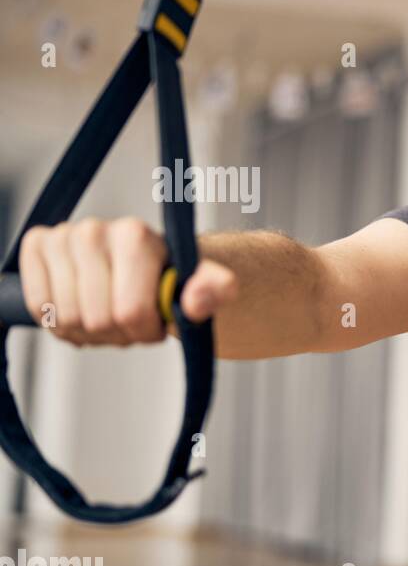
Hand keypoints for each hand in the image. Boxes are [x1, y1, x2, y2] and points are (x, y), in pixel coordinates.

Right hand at [17, 217, 236, 345]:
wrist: (152, 260)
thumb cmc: (176, 278)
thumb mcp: (206, 285)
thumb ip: (214, 291)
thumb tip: (195, 302)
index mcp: (135, 236)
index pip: (130, 312)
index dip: (145, 331)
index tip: (158, 322)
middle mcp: (93, 231)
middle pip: (97, 320)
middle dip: (120, 334)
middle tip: (134, 320)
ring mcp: (61, 237)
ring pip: (66, 319)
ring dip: (92, 333)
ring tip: (112, 314)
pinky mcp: (36, 246)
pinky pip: (39, 307)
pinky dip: (62, 323)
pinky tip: (84, 311)